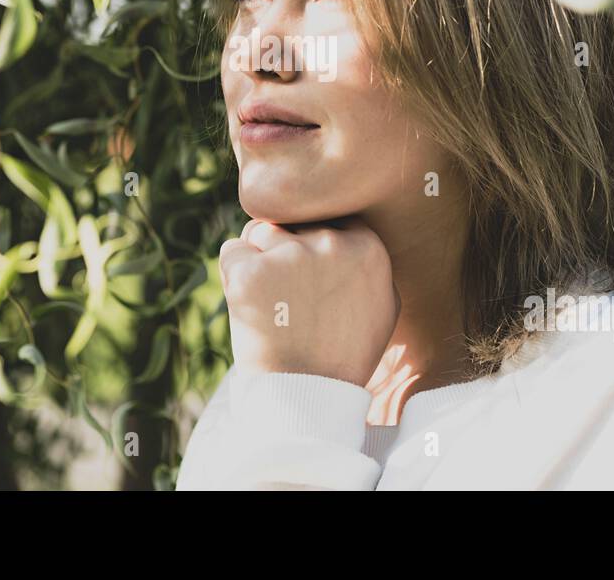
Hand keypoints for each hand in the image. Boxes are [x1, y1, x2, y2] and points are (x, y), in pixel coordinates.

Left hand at [218, 216, 399, 387]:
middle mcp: (330, 243)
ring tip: (270, 303)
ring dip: (258, 258)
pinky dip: (233, 275)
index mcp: (367, 247)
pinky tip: (250, 306)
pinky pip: (231, 251)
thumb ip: (371, 266)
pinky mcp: (249, 272)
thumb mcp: (382, 309)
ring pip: (259, 231)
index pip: (328, 218)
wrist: (305, 396)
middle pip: (292, 222)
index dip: (313, 243)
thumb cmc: (344, 355)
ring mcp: (288, 255)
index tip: (310, 274)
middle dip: (284, 249)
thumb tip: (352, 233)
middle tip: (288, 296)